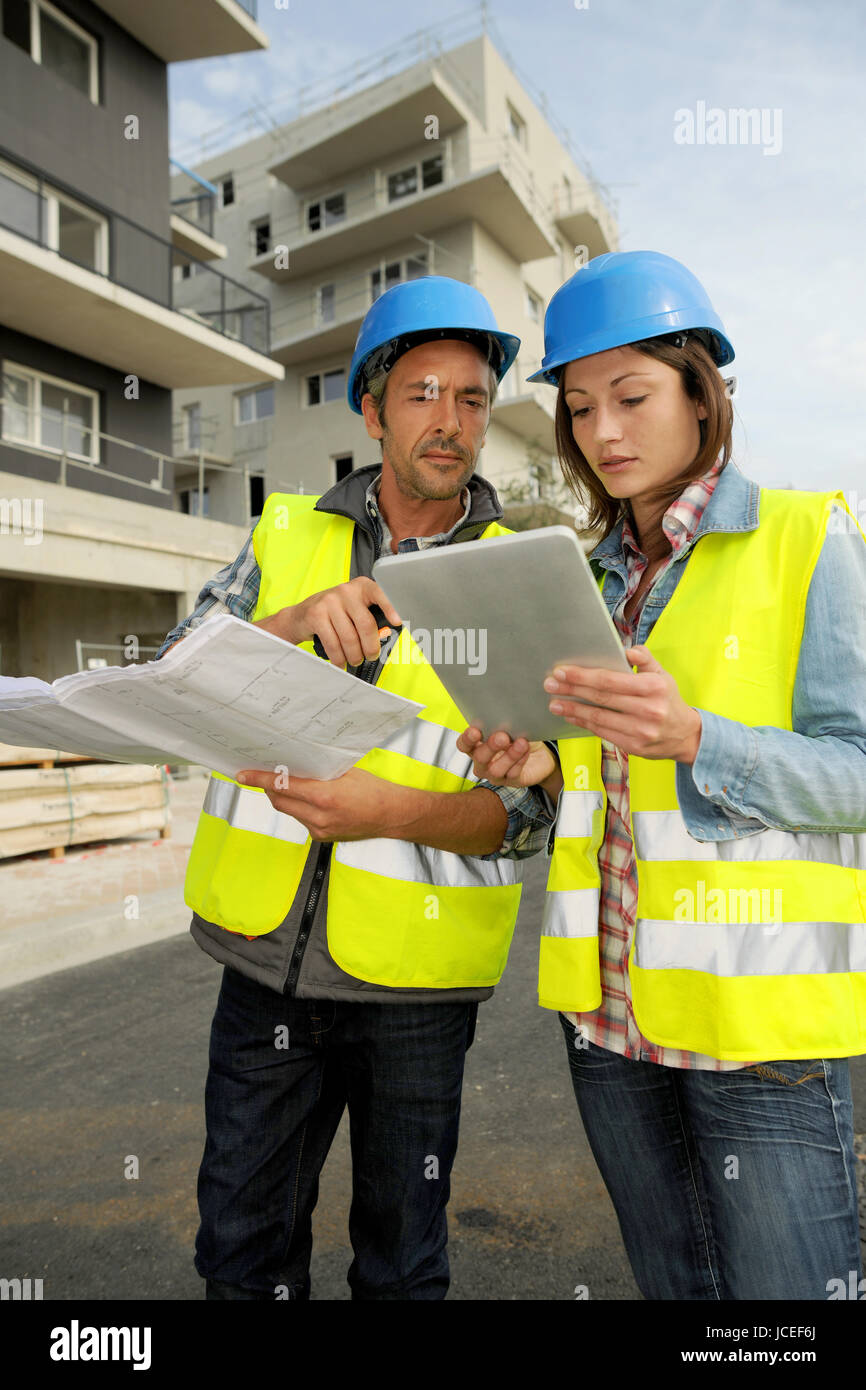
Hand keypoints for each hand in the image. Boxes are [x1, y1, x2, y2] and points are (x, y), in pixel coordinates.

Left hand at [234, 766, 401, 840]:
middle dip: (270, 788)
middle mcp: (319, 816)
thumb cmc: (374, 790)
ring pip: (289, 811)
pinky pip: (301, 820)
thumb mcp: (344, 772)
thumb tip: (293, 763)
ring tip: (294, 786)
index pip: (283, 785)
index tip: (243, 775)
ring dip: (286, 798)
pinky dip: (300, 809)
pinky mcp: (321, 838)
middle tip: (266, 775)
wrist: (392, 816)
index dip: (260, 779)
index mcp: (324, 796)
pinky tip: (311, 801)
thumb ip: (317, 770)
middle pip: (279, 801)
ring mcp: (319, 830)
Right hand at [254, 577, 401, 666]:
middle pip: (366, 624)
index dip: (390, 607)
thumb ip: (369, 618)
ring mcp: (329, 601)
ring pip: (349, 637)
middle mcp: (345, 591)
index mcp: (361, 587)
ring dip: (354, 655)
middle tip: (370, 656)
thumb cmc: (334, 615)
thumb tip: (385, 636)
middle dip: (370, 646)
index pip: (379, 592)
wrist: (300, 616)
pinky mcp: (315, 615)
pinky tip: (340, 662)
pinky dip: (339, 658)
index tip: (397, 621)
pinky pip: (333, 643)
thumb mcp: (353, 610)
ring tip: (355, 660)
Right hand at [456, 727, 560, 793]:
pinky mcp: (511, 781)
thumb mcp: (511, 728)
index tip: (475, 731)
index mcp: (477, 746)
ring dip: (509, 755)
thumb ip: (502, 725)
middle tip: (502, 736)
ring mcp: (495, 775)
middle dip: (490, 746)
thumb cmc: (519, 738)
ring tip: (521, 743)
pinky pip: (512, 773)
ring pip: (495, 770)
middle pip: (479, 758)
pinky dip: (520, 760)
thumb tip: (503, 718)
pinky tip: (526, 750)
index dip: (467, 739)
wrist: (539, 755)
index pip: (464, 745)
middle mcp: (482, 763)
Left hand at [544, 645, 701, 762]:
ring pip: (598, 718)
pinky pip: (603, 732)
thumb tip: (627, 650)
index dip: (583, 676)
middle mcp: (647, 710)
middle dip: (572, 690)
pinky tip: (571, 716)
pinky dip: (584, 723)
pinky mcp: (633, 746)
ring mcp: (640, 731)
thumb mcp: (663, 675)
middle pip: (601, 698)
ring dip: (573, 710)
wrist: (685, 736)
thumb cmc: (668, 700)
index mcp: (653, 688)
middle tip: (550, 684)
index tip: (562, 671)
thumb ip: (645, 660)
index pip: (610, 680)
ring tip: (554, 703)